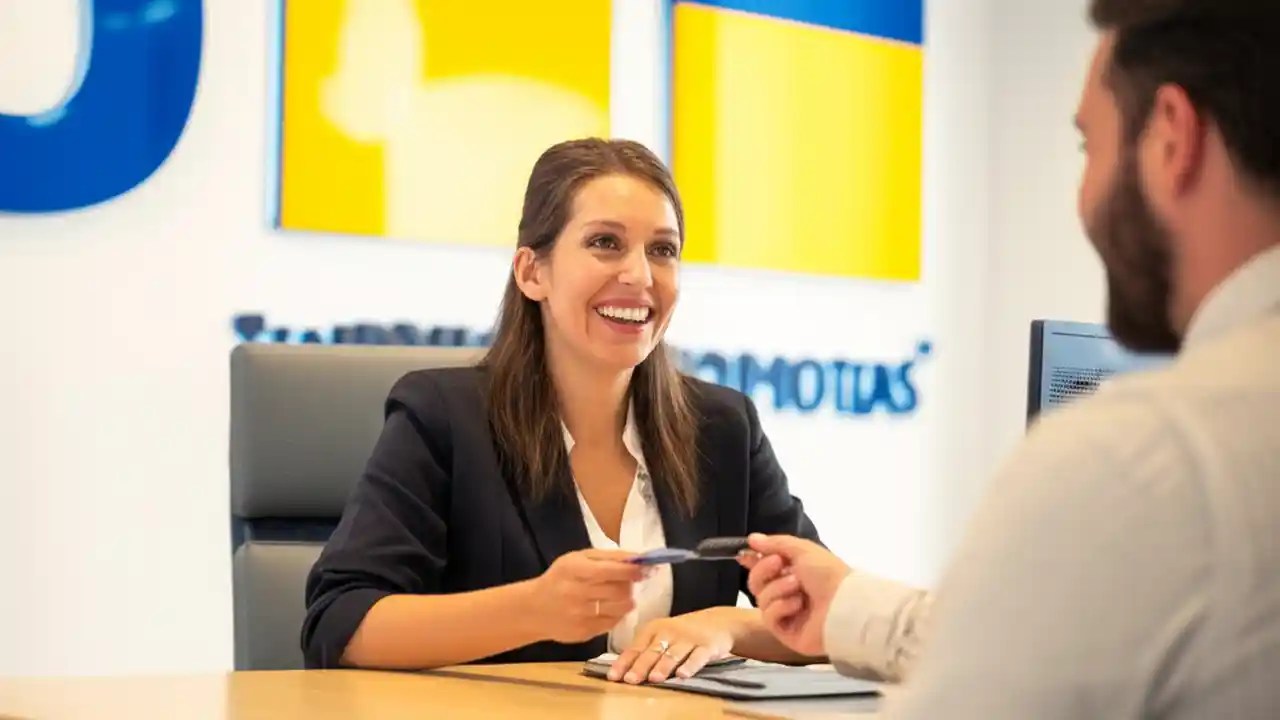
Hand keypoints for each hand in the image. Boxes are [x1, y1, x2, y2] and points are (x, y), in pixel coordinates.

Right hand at [529, 549, 645, 644]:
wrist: (533, 609)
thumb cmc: (560, 578)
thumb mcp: (578, 558)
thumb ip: (609, 556)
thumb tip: (639, 558)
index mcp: (574, 570)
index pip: (609, 570)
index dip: (631, 570)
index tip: (644, 568)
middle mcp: (576, 594)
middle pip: (618, 590)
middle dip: (630, 584)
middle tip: (630, 581)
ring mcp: (580, 616)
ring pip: (620, 608)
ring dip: (627, 600)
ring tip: (621, 594)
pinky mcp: (584, 633)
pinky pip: (613, 623)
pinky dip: (617, 614)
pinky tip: (609, 607)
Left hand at [607, 608, 739, 683]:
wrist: (718, 621)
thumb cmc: (683, 634)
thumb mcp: (662, 636)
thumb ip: (645, 651)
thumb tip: (622, 671)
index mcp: (654, 629)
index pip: (635, 648)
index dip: (624, 663)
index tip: (613, 676)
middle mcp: (670, 632)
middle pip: (652, 651)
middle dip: (641, 666)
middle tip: (630, 680)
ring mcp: (689, 639)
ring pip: (673, 654)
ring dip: (663, 666)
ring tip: (654, 678)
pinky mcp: (707, 646)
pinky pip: (697, 657)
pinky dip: (690, 666)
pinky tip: (682, 675)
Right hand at [738, 533, 850, 656]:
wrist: (844, 604)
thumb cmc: (829, 574)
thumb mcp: (802, 550)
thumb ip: (775, 543)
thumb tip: (752, 539)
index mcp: (793, 572)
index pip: (764, 567)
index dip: (752, 561)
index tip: (743, 554)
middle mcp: (787, 592)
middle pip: (756, 582)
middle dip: (763, 570)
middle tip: (778, 563)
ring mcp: (786, 613)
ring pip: (761, 599)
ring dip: (777, 588)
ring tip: (798, 587)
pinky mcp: (785, 632)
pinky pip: (769, 617)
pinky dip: (781, 607)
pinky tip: (797, 605)